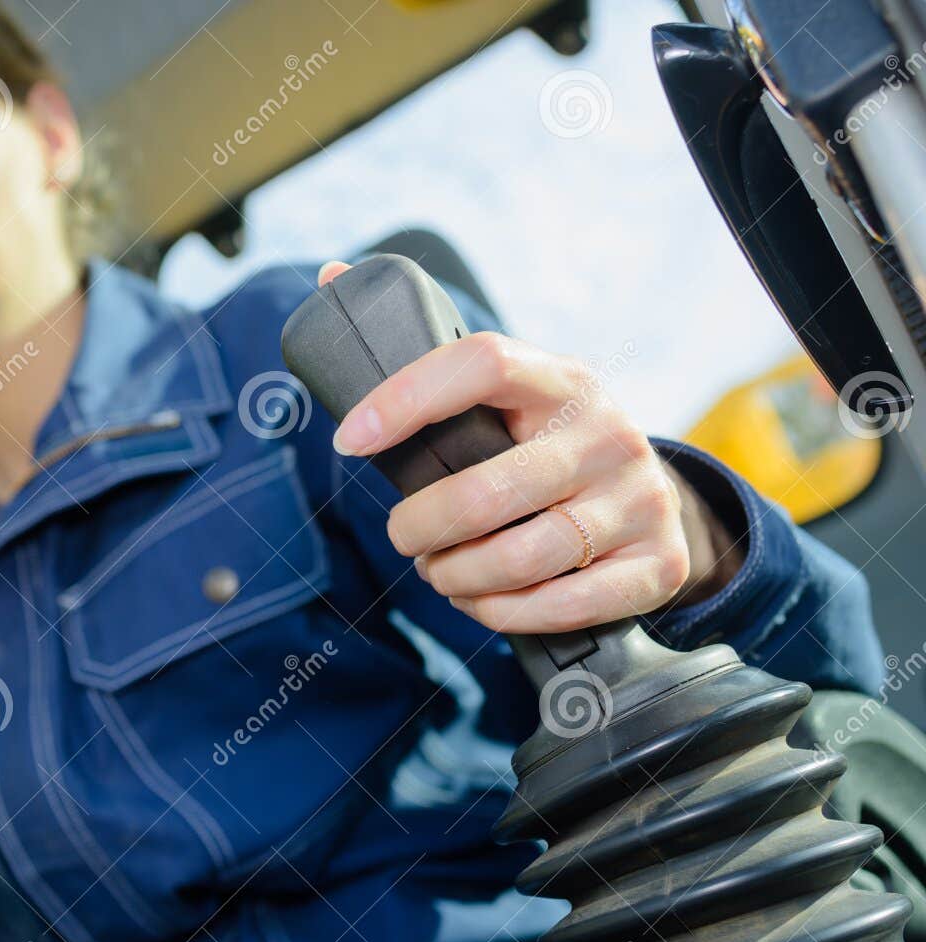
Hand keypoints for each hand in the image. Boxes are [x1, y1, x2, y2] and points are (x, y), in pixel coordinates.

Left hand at [318, 260, 741, 634]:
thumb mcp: (504, 397)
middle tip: (403, 536)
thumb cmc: (544, 445)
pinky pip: (561, 606)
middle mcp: (608, 432)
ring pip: (520, 557)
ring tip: (438, 571)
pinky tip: (481, 600)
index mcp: (561, 379)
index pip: (483, 363)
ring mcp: (640, 499)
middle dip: (419, 526)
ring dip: (455, 577)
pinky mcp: (658, 562)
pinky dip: (502, 614)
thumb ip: (421, 352)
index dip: (406, 399)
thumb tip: (334, 279)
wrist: (654, 501)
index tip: (348, 438)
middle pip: (486, 491)